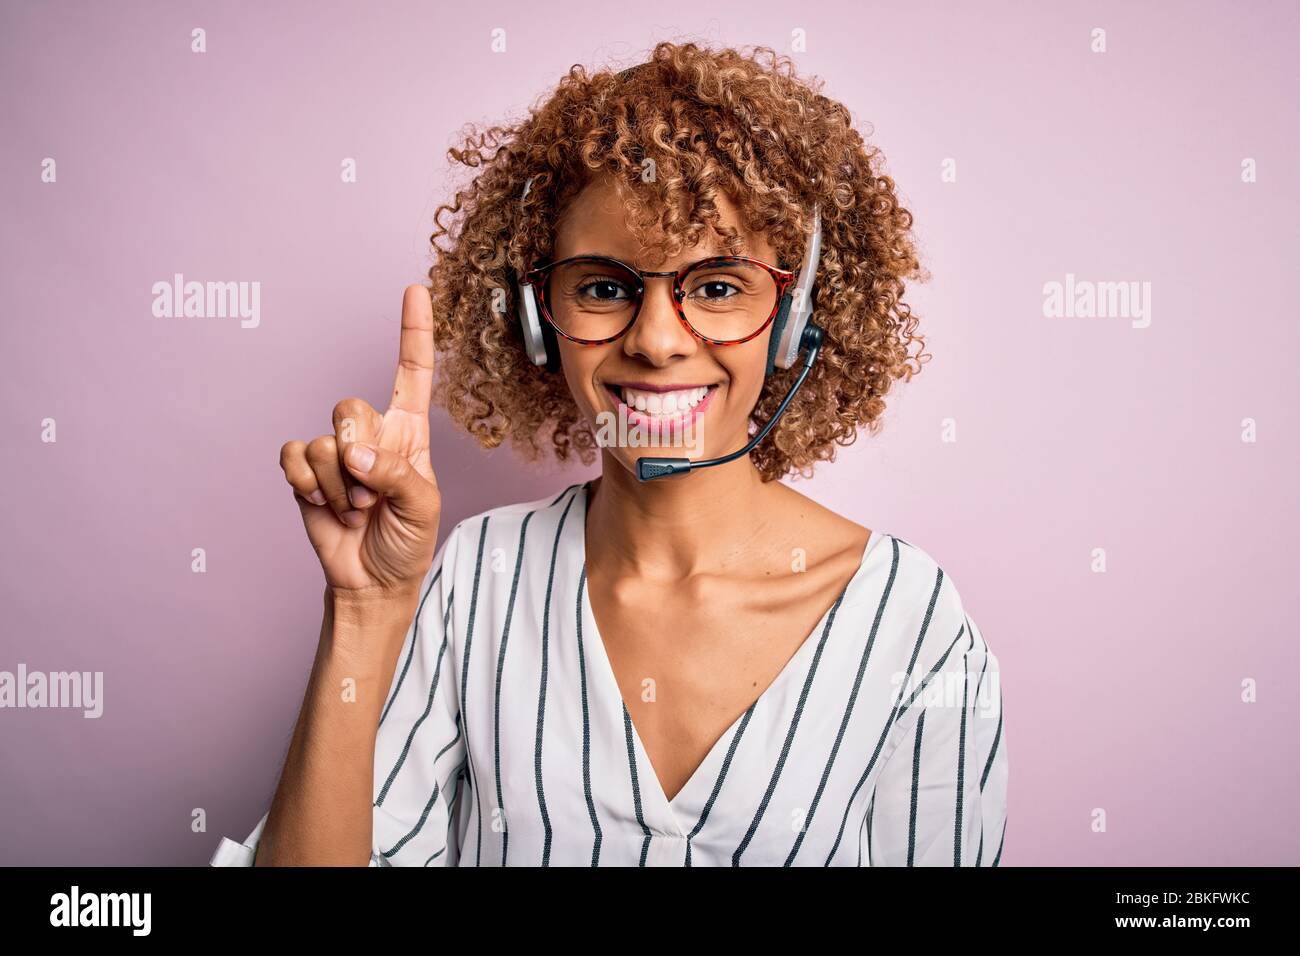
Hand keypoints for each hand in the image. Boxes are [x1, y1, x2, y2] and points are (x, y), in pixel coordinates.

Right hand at [279, 286, 441, 594]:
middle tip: (373, 497)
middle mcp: (372, 435)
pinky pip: (292, 455)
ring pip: (321, 442)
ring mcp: (335, 452)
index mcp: (409, 433)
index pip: (412, 373)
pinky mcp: (305, 471)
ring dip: (339, 487)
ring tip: (357, 510)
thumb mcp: (421, 508)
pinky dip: (306, 484)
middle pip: (349, 408)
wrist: (373, 581)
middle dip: (356, 456)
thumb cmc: (407, 541)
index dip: (413, 332)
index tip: (415, 290)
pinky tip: (325, 505)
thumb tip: (353, 455)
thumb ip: (395, 474)